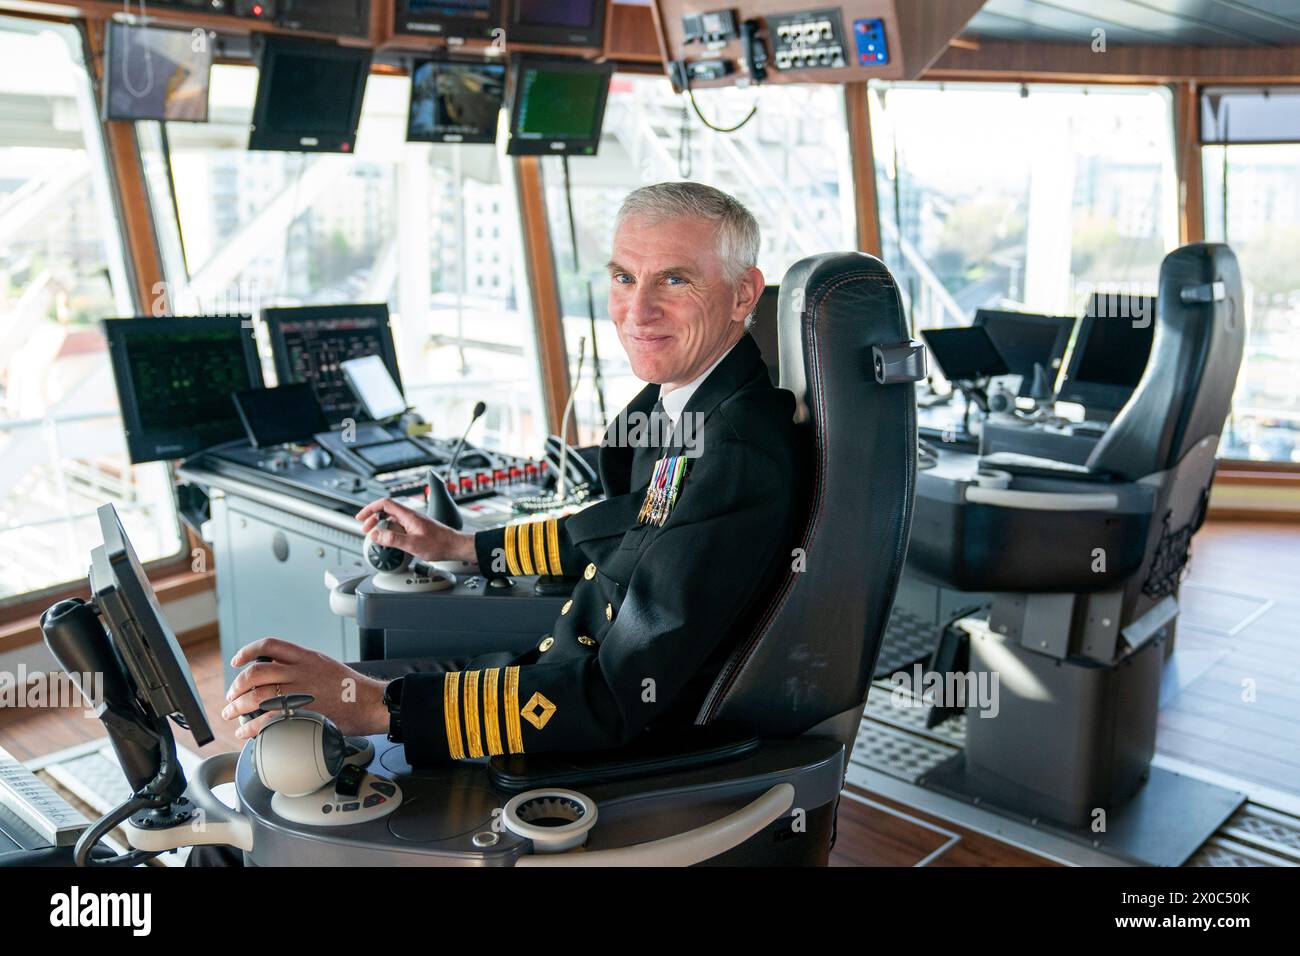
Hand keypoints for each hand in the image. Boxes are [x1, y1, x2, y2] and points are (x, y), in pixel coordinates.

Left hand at [222, 638, 388, 739]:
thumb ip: (303, 666)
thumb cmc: (351, 688)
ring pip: (256, 695)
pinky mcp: (301, 714)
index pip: (270, 645)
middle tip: (232, 696)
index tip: (237, 661)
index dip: (248, 651)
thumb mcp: (326, 666)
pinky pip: (267, 720)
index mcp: (306, 657)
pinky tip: (246, 732)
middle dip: (237, 685)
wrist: (370, 703)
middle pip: (256, 672)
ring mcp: (300, 693)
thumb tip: (280, 672)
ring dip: (237, 706)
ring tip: (231, 713)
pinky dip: (250, 727)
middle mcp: (301, 671)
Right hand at [355, 497, 475, 563]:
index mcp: (409, 515)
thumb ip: (392, 539)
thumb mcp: (412, 544)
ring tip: (375, 536)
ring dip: (381, 525)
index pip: (385, 504)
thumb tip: (375, 535)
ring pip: (392, 519)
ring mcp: (414, 522)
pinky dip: (390, 531)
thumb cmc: (439, 544)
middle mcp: (410, 516)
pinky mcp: (417, 528)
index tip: (360, 517)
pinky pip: (399, 526)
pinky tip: (389, 541)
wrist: (455, 546)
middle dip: (373, 518)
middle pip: (386, 510)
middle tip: (365, 529)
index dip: (370, 509)